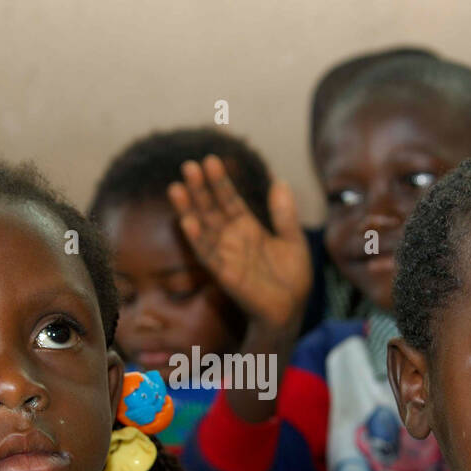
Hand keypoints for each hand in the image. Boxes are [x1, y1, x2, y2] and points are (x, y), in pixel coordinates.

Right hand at [168, 155, 311, 330]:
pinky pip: (207, 254)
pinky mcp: (224, 273)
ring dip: (189, 209)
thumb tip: (280, 181)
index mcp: (248, 228)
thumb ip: (284, 214)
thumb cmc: (291, 279)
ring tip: (177, 188)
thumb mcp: (293, 240)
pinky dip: (197, 239)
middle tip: (189, 166)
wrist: (291, 310)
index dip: (220, 182)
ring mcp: (226, 255)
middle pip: (211, 209)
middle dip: (200, 189)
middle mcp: (232, 239)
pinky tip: (187, 221)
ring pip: (202, 229)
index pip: (229, 200)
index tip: (211, 161)